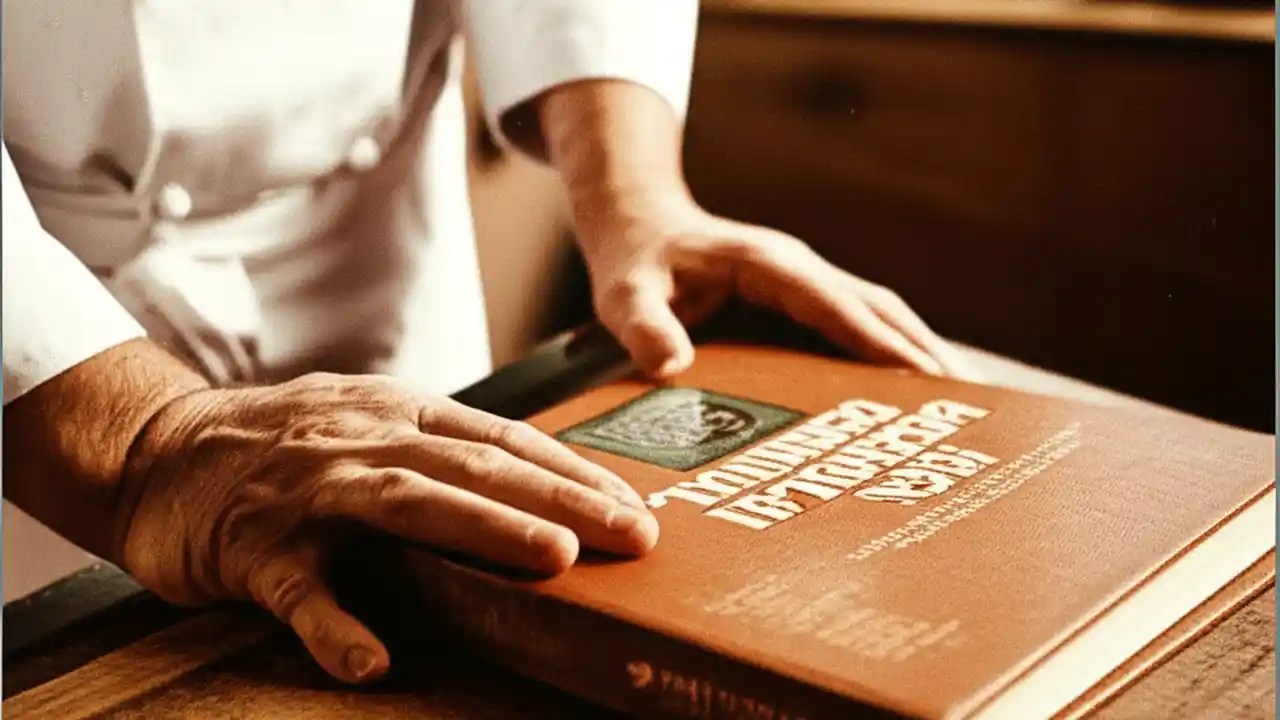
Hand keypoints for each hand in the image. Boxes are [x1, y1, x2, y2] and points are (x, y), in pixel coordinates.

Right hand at [117, 373, 657, 683]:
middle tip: (629, 534)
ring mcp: (309, 493)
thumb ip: (440, 448)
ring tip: (550, 560)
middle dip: (559, 498)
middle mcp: (362, 441)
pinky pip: (298, 592)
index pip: (503, 438)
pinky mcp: (253, 548)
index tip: (634, 508)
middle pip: (474, 464)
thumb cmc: (283, 443)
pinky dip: (336, 626)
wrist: (154, 450)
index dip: (572, 472)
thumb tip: (536, 486)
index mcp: (397, 413)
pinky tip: (371, 662)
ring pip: (406, 504)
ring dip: (484, 528)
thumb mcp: (367, 422)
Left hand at [573, 188, 981, 380]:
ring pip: (879, 315)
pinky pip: (860, 326)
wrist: (640, 225)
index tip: (922, 377)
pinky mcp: (805, 299)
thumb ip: (642, 326)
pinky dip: (893, 355)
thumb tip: (672, 366)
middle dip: (921, 354)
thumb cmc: (635, 262)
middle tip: (968, 405)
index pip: (833, 303)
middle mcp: (798, 269)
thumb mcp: (624, 294)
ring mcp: (807, 282)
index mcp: (766, 263)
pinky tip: (913, 396)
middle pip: (877, 309)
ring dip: (919, 354)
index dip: (878, 340)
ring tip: (963, 407)